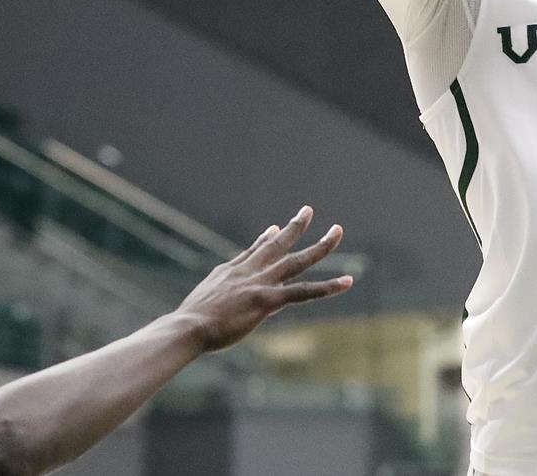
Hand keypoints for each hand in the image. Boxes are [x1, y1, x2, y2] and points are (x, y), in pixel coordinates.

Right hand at [172, 207, 352, 353]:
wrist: (189, 326)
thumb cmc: (192, 320)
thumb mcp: (205, 295)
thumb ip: (220, 286)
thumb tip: (225, 284)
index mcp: (232, 271)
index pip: (255, 250)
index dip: (267, 238)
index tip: (276, 228)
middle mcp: (250, 271)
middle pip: (277, 245)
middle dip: (295, 227)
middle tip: (308, 210)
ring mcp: (261, 283)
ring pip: (298, 261)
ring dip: (321, 246)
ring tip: (338, 231)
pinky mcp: (269, 299)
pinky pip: (304, 292)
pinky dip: (328, 287)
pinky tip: (347, 282)